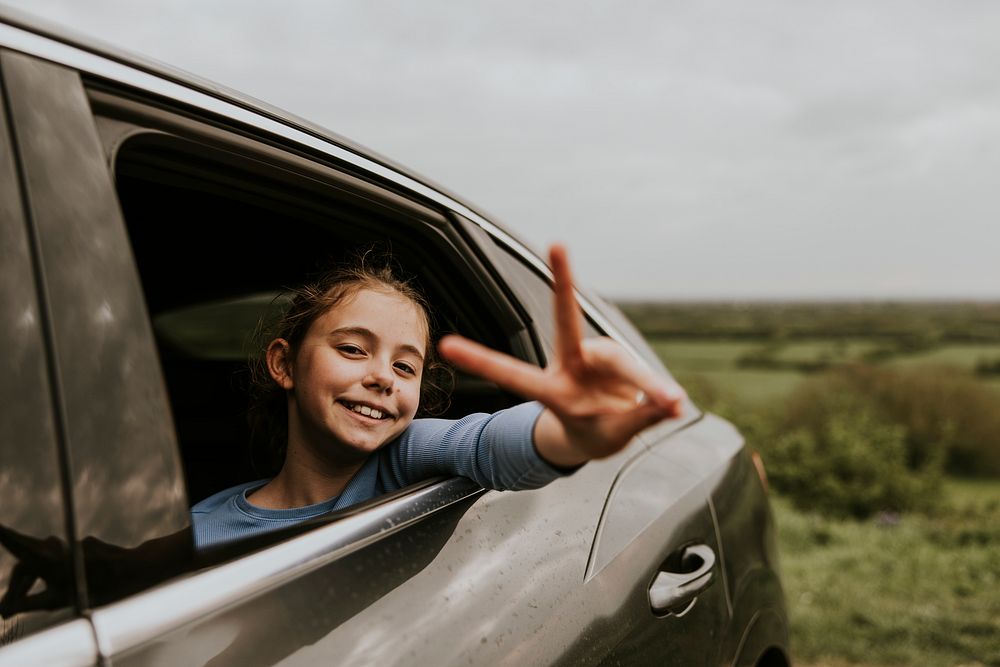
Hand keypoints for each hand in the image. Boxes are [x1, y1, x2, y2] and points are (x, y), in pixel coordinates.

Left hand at [438, 244, 683, 467]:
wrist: (601, 434)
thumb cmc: (594, 431)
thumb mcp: (608, 435)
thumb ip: (639, 418)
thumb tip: (673, 403)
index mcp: (552, 389)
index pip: (515, 374)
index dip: (482, 361)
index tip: (446, 347)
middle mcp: (572, 364)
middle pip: (567, 320)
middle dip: (565, 281)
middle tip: (558, 244)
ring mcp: (597, 358)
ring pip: (625, 366)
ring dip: (648, 388)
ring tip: (670, 408)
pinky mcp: (620, 359)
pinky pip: (645, 379)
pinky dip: (659, 394)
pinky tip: (672, 404)